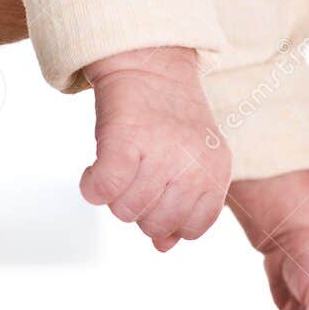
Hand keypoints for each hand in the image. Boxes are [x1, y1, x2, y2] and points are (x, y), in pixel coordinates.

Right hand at [80, 47, 231, 249]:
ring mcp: (160, 152)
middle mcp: (192, 164)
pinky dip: (92, 186)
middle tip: (135, 173)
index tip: (158, 191)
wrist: (147, 62)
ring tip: (119, 164)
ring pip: (125, 211)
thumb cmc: (167, 117)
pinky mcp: (125, 140)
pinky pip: (103, 190)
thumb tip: (163, 247)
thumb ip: (183, 206)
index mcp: (216, 170)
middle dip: (139, 207)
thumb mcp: (189, 162)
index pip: (192, 228)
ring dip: (114, 195)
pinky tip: (93, 170)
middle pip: (155, 224)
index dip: (168, 219)